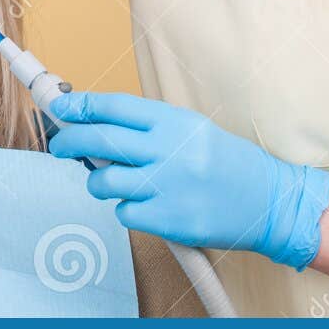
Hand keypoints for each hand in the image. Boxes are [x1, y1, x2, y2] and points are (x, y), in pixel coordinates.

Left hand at [47, 92, 328, 269]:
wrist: (269, 201)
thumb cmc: (226, 164)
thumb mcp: (191, 130)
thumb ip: (148, 127)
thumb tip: (96, 123)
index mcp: (174, 122)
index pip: (114, 107)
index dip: (80, 107)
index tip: (61, 109)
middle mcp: (169, 151)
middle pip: (99, 140)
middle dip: (69, 141)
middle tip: (58, 144)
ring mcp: (168, 187)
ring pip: (105, 180)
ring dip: (98, 182)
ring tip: (108, 181)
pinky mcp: (170, 221)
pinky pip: (125, 213)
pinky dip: (126, 209)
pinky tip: (143, 205)